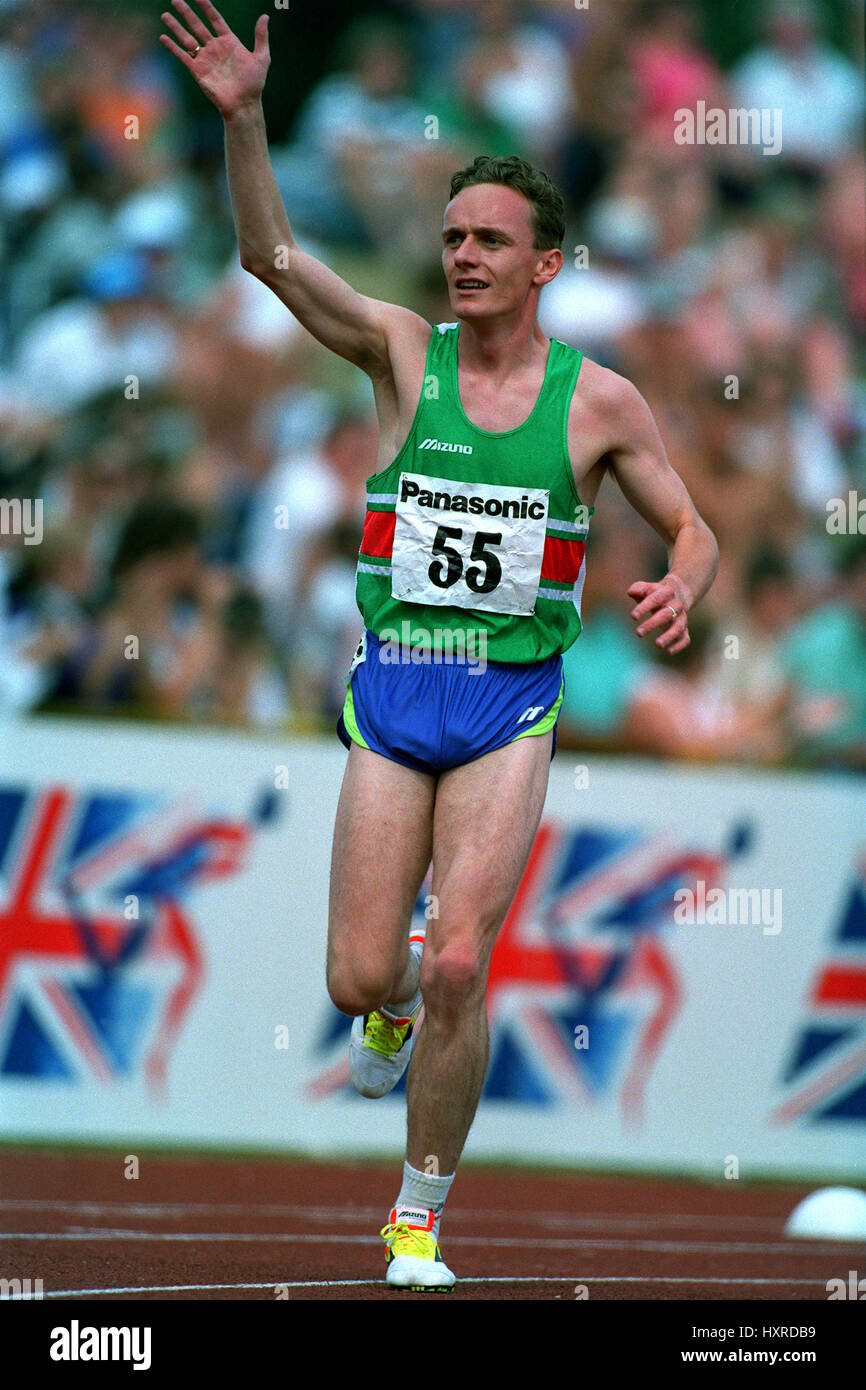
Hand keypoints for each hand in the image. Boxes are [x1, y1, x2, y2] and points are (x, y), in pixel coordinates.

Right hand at [160, 0, 269, 119]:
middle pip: (197, 25)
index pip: (215, 18)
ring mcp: (205, 59)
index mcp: (229, 42)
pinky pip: (183, 56)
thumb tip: (265, 16)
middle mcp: (215, 48)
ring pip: (187, 38)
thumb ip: (261, 37)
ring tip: (165, 15)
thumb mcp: (261, 58)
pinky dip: (173, 47)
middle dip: (186, 12)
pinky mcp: (197, 71)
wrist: (243, 105)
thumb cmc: (254, 84)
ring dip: (176, 27)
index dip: (206, 6)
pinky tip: (163, 37)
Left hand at [628, 575, 690, 654]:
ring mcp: (681, 618)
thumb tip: (631, 592)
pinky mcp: (684, 630)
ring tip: (657, 644)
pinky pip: (685, 638)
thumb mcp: (645, 588)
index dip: (644, 608)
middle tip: (638, 633)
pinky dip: (679, 646)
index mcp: (666, 592)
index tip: (633, 617)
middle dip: (652, 624)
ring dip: (669, 636)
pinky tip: (669, 652)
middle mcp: (676, 605)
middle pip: (666, 614)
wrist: (675, 595)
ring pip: (678, 627)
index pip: (655, 600)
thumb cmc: (653, 594)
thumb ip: (637, 589)